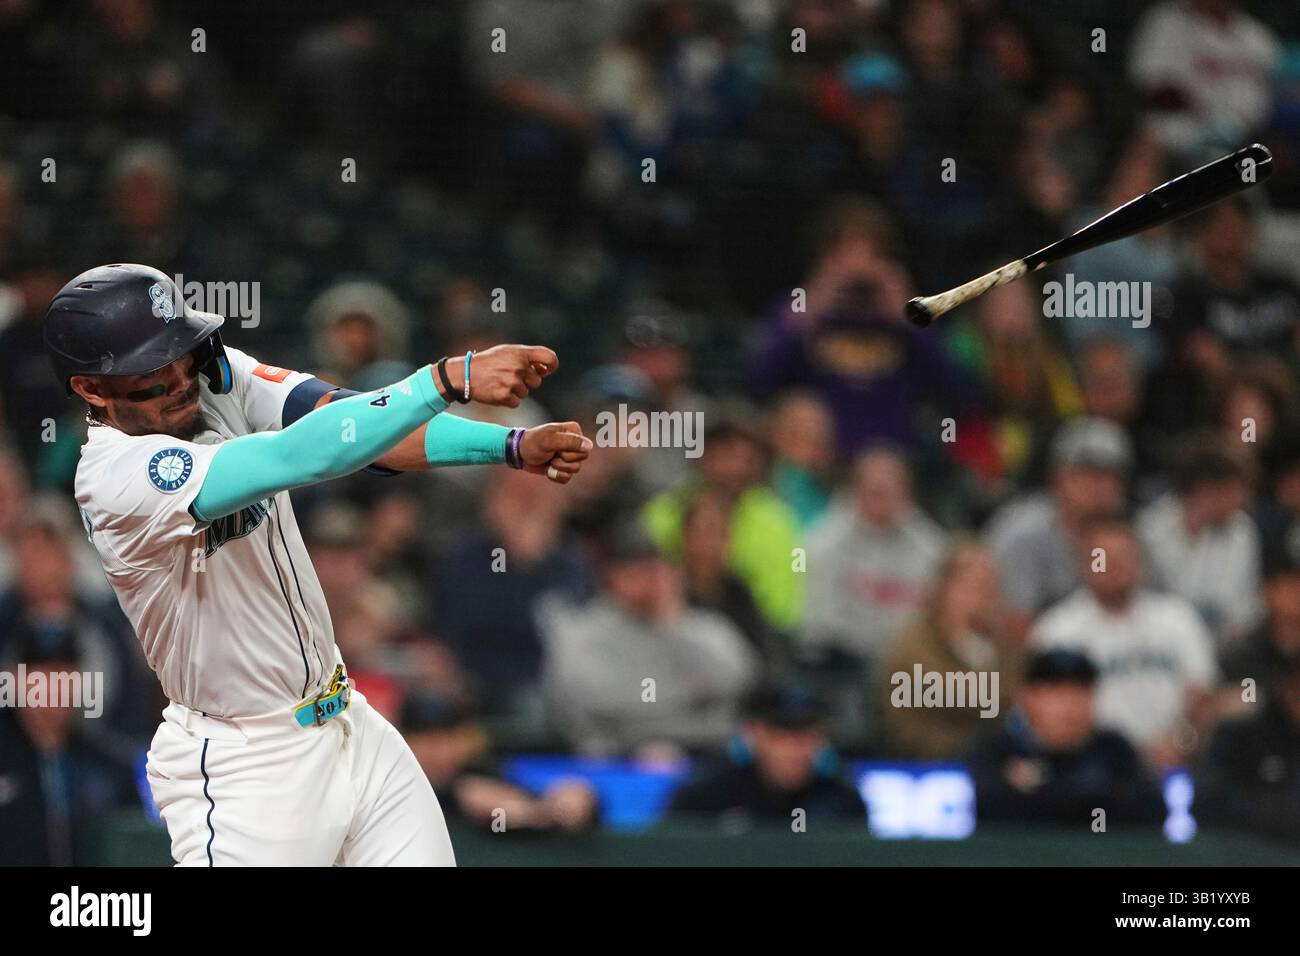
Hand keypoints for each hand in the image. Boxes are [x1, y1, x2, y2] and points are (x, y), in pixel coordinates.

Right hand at [441, 344, 557, 406]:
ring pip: (525, 393)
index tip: (547, 370)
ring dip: (516, 391)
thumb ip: (527, 357)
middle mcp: (518, 367)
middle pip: (537, 382)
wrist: (466, 373)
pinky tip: (497, 391)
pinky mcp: (505, 396)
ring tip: (500, 383)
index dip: (552, 365)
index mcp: (521, 353)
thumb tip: (545, 369)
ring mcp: (512, 382)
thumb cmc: (489, 362)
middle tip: (509, 377)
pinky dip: (508, 400)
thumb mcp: (507, 352)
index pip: (550, 358)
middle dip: (526, 382)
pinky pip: (516, 403)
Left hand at [519, 421, 592, 483]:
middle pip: (581, 460)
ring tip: (548, 461)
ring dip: (558, 468)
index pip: (585, 449)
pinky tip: (547, 469)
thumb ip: (570, 442)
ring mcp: (569, 455)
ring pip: (575, 470)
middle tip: (551, 455)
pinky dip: (555, 476)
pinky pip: (567, 478)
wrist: (519, 453)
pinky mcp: (563, 467)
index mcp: (574, 431)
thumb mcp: (549, 440)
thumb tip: (589, 446)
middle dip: (563, 462)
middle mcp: (574, 443)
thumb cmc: (532, 443)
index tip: (556, 449)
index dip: (570, 453)